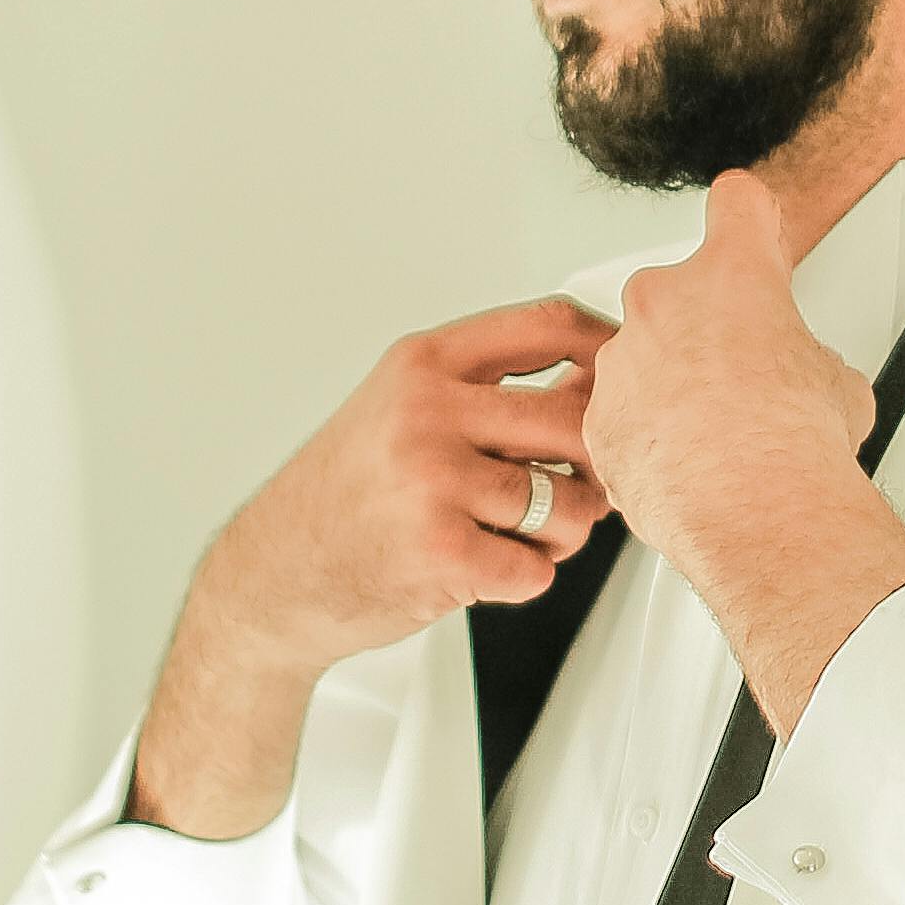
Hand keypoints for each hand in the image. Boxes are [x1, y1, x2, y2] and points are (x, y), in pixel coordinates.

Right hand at [132, 296, 615, 833]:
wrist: (273, 574)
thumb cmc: (346, 495)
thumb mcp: (400, 406)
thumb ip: (484, 388)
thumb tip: (599, 382)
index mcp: (424, 364)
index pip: (549, 325)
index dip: (609, 349)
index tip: (631, 375)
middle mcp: (428, 412)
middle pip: (577, 418)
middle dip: (595, 465)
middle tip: (579, 489)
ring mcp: (432, 481)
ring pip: (569, 504)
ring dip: (562, 534)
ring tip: (518, 536)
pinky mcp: (440, 552)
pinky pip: (537, 569)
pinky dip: (525, 579)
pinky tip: (484, 569)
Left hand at [585, 174, 904, 731]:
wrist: (752, 510)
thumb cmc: (795, 442)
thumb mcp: (837, 383)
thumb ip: (807, 358)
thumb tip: (810, 381)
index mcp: (732, 274)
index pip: (738, 205)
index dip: (750, 220)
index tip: (751, 233)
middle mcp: (664, 301)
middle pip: (680, 291)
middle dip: (705, 328)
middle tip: (742, 378)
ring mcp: (623, 358)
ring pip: (644, 357)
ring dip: (671, 386)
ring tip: (716, 439)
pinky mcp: (597, 417)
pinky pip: (622, 416)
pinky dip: (647, 438)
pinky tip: (688, 469)